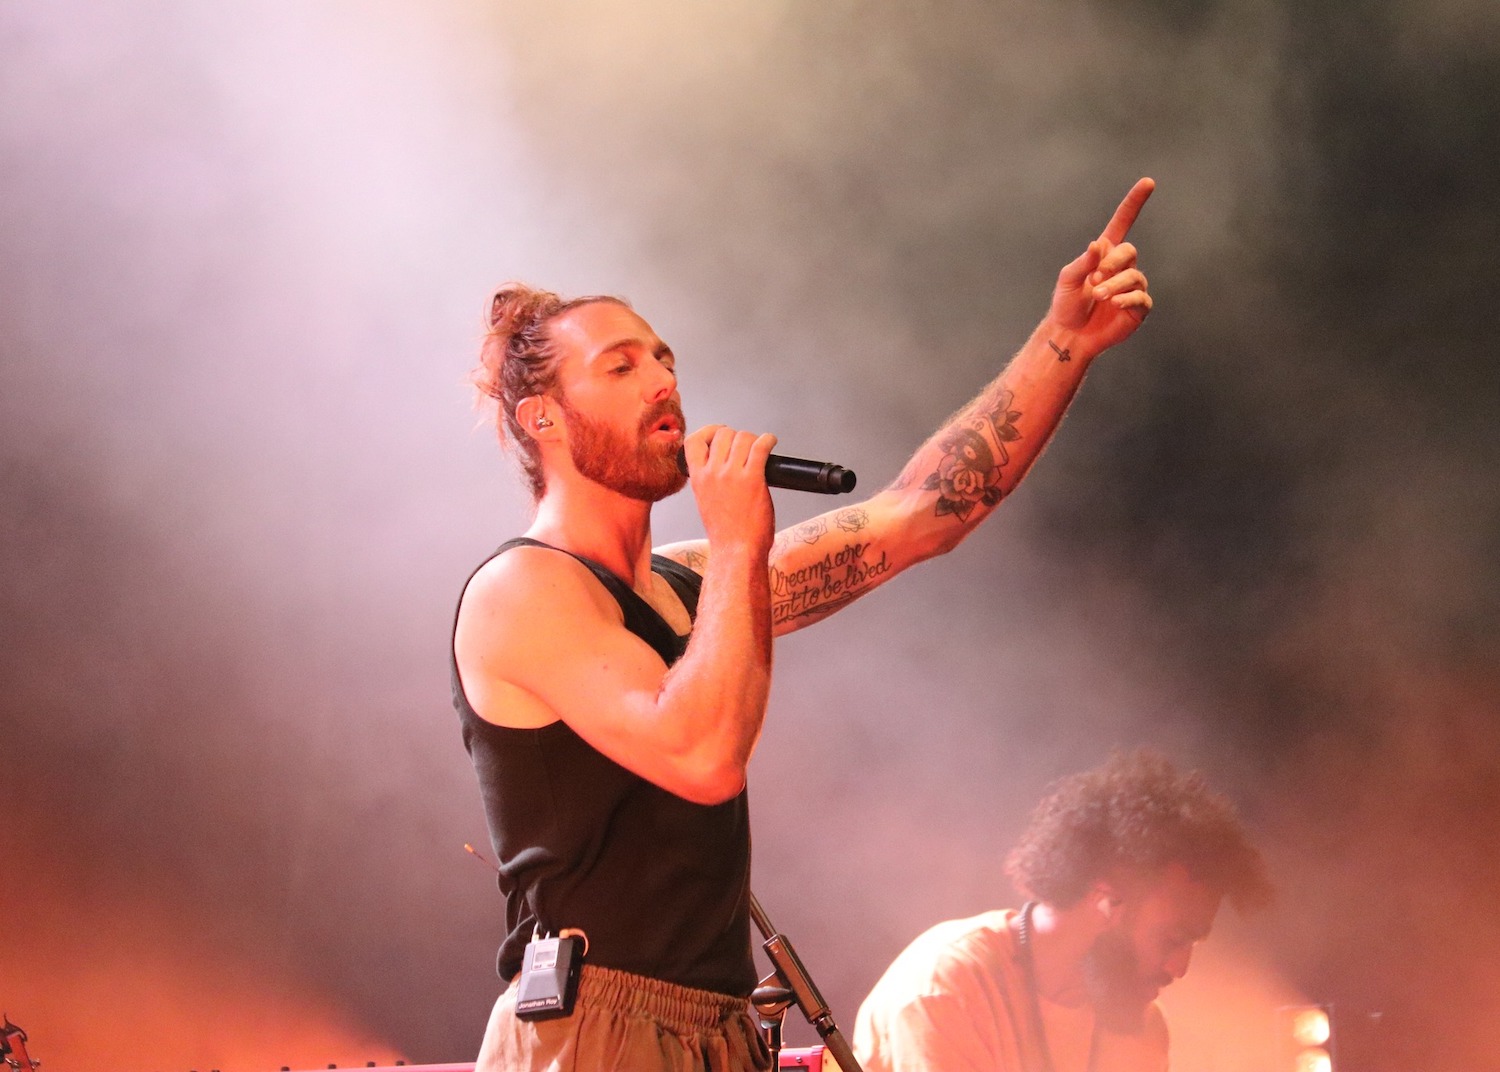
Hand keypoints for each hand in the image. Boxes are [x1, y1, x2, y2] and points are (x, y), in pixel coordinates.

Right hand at [683, 424, 777, 555]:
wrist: (737, 551)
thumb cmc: (726, 533)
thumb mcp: (705, 501)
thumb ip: (709, 481)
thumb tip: (721, 465)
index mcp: (697, 479)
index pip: (692, 441)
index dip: (707, 432)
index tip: (718, 433)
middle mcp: (712, 473)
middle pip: (722, 434)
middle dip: (735, 435)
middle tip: (744, 444)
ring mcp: (731, 475)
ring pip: (742, 437)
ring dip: (753, 439)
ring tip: (759, 446)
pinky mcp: (752, 478)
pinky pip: (760, 447)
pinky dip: (767, 440)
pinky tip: (770, 442)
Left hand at [1049, 177, 1154, 354]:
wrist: (1070, 334)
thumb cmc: (1067, 305)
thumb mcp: (1067, 280)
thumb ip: (1083, 261)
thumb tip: (1099, 245)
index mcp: (1104, 255)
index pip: (1122, 223)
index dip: (1134, 203)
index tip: (1148, 182)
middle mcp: (1121, 268)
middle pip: (1129, 251)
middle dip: (1113, 263)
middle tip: (1094, 279)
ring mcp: (1131, 287)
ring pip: (1134, 276)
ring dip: (1115, 285)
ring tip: (1099, 296)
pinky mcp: (1138, 307)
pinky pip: (1141, 297)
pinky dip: (1128, 298)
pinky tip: (1114, 304)